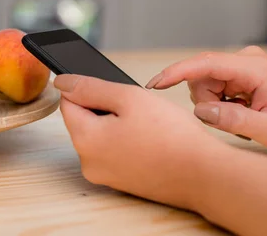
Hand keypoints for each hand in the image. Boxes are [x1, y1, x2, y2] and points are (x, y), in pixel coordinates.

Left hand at [54, 74, 223, 210]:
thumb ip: (91, 87)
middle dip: (105, 107)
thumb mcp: (129, 98)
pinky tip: (149, 138)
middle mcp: (89, 163)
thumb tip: (62, 82)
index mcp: (85, 140)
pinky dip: (126, 141)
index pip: (68, 103)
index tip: (112, 87)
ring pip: (101, 136)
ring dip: (116, 124)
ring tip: (146, 123)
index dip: (88, 88)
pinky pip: (115, 152)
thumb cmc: (172, 136)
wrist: (205, 175)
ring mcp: (105, 176)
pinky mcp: (121, 182)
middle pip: (84, 121)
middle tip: (136, 106)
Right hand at [145, 46, 266, 151]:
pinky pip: (211, 84)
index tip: (156, 83)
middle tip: (230, 120)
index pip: (206, 64)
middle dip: (206, 102)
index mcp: (254, 68)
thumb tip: (202, 110)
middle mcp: (245, 59)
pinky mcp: (236, 70)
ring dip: (212, 103)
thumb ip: (234, 119)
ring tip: (238, 116)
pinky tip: (237, 109)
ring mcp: (240, 63)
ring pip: (203, 81)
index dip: (177, 72)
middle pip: (201, 76)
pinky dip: (218, 101)